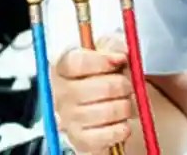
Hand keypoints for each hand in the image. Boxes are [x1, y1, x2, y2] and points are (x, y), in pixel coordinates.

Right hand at [51, 34, 135, 153]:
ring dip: (125, 107)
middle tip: (127, 85)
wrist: (108, 106)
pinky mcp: (80, 140)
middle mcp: (60, 94)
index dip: (101, 61)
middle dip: (121, 85)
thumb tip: (120, 52)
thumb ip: (113, 46)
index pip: (75, 63)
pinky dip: (122, 128)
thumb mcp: (109, 52)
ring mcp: (67, 119)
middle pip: (95, 87)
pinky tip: (121, 122)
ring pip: (106, 111)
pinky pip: (108, 135)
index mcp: (62, 68)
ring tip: (125, 103)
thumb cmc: (106, 75)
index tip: (120, 60)